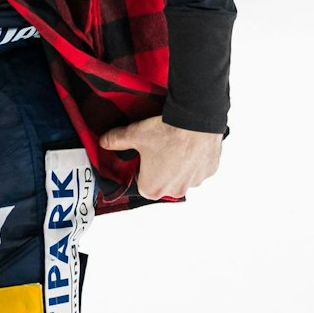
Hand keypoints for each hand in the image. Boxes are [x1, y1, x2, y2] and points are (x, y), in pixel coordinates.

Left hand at [99, 115, 221, 200]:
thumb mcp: (133, 134)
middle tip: (158, 148)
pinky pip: (198, 167)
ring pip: (183, 176)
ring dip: (179, 165)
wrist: (195, 121)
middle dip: (160, 169)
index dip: (140, 170)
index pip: (141, 184)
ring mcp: (195, 182)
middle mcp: (175, 191)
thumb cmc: (164, 132)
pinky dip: (194, 159)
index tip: (142, 156)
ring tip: (174, 144)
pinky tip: (189, 144)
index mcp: (153, 189)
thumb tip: (104, 142)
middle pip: (163, 182)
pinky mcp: (209, 171)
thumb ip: (115, 140)